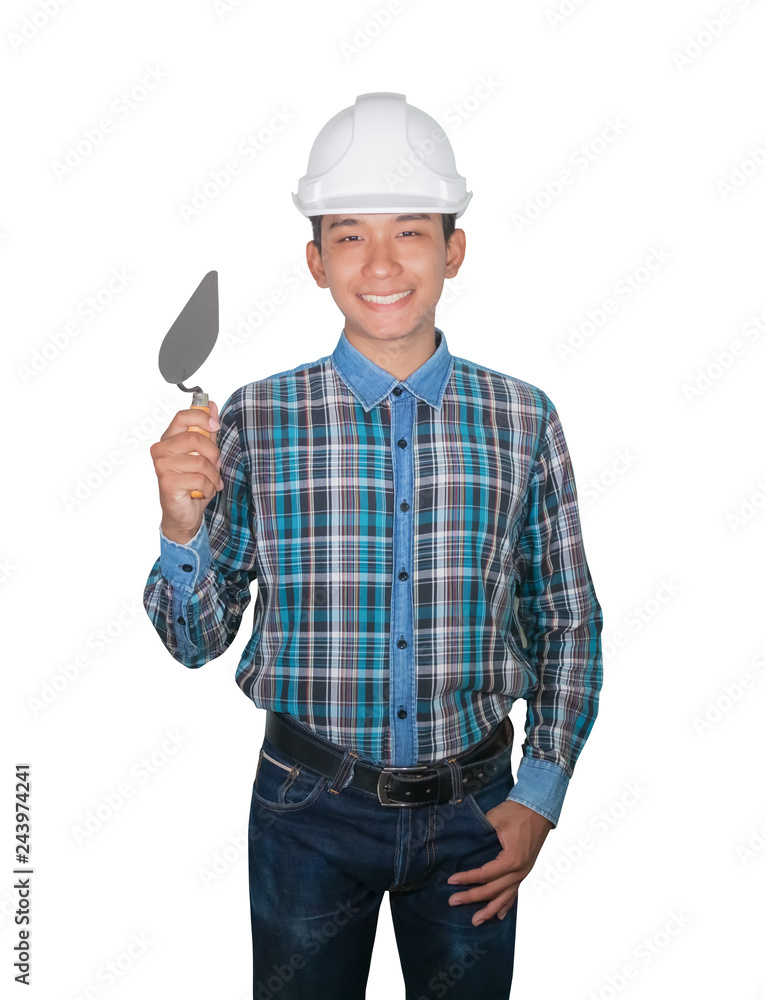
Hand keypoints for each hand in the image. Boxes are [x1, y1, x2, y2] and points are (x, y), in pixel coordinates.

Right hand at [150, 399, 222, 542]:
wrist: (183, 514)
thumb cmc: (192, 483)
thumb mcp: (203, 454)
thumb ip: (206, 431)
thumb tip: (212, 405)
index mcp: (169, 439)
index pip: (182, 416)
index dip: (202, 417)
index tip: (215, 425)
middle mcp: (161, 450)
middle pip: (195, 438)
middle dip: (214, 454)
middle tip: (216, 466)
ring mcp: (162, 466)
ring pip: (201, 462)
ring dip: (213, 476)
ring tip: (211, 483)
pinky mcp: (167, 482)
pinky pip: (200, 479)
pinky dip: (209, 488)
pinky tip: (203, 492)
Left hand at [446, 800, 553, 924]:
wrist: (539, 809)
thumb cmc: (518, 812)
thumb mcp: (496, 818)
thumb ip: (480, 830)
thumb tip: (460, 839)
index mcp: (511, 860)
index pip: (484, 875)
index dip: (467, 879)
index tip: (451, 881)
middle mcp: (519, 871)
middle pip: (492, 890)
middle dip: (472, 897)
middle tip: (453, 901)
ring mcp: (523, 873)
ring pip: (505, 897)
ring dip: (489, 910)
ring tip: (476, 921)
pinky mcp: (525, 870)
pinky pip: (514, 892)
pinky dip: (506, 905)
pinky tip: (500, 915)